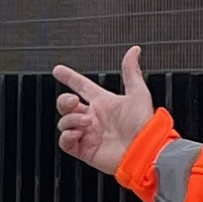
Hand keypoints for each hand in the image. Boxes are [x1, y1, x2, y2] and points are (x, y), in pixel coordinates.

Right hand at [50, 45, 158, 175]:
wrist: (143, 151)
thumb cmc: (144, 125)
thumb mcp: (138, 94)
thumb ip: (132, 72)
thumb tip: (134, 51)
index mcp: (104, 103)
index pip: (82, 86)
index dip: (70, 77)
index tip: (58, 70)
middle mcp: (94, 118)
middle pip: (67, 105)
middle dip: (64, 100)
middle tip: (73, 100)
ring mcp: (88, 134)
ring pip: (65, 122)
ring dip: (71, 119)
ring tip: (87, 122)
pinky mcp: (85, 150)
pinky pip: (65, 141)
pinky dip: (67, 136)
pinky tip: (78, 133)